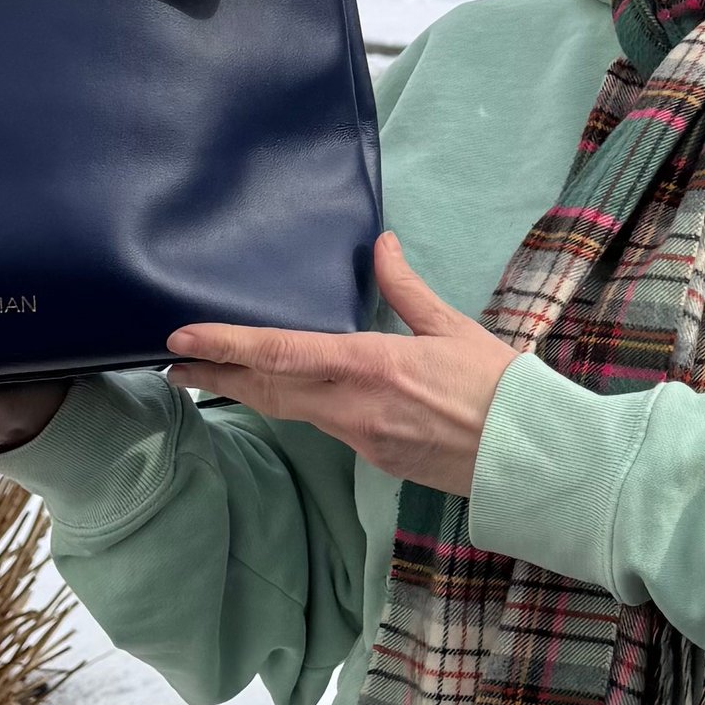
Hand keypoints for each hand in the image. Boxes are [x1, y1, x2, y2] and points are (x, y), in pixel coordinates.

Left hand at [162, 231, 520, 498]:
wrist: (532, 458)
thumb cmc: (500, 388)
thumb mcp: (452, 327)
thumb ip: (406, 289)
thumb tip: (382, 245)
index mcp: (371, 365)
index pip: (280, 353)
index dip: (227, 345)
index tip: (183, 338)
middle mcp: (354, 407)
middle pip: (268, 389)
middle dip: (216, 374)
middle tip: (172, 362)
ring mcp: (362, 439)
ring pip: (290, 410)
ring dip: (248, 391)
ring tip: (208, 376)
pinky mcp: (375, 459)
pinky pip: (324, 426)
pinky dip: (295, 407)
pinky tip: (279, 395)